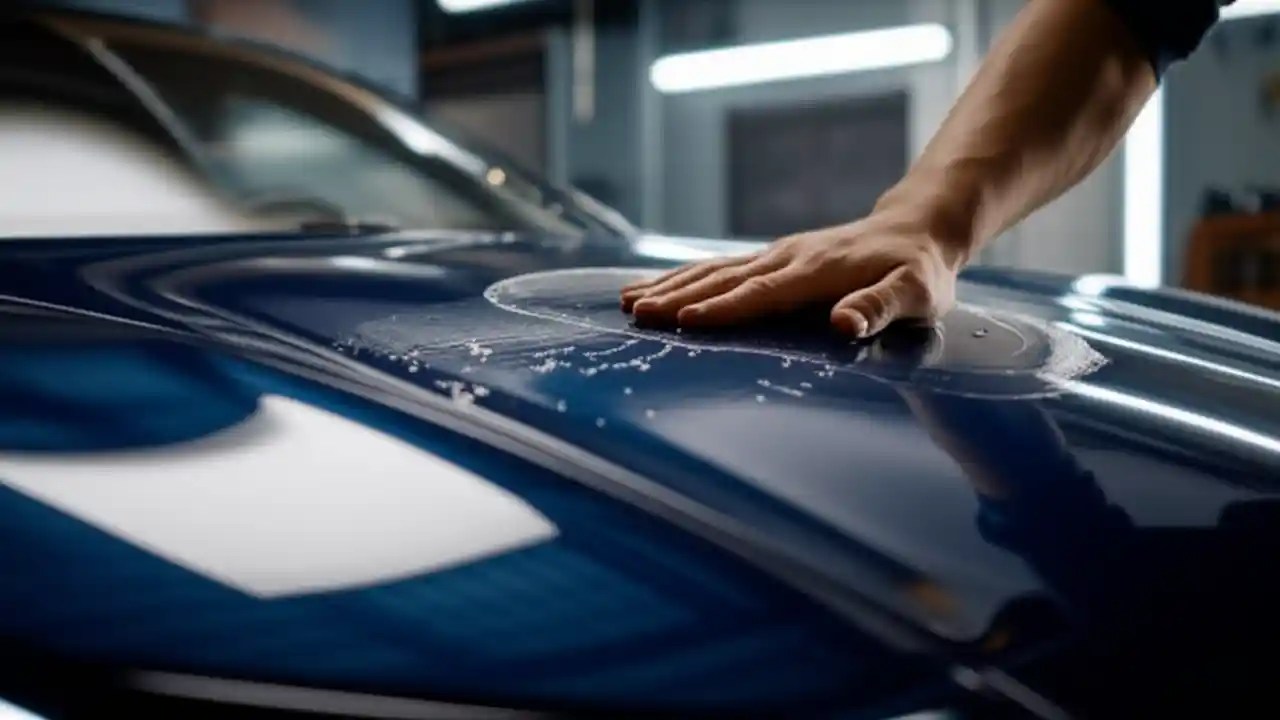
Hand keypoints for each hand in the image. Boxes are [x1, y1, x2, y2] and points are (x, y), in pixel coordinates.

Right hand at [620, 209, 968, 337]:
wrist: (917, 228)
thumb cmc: (918, 271)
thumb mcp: (916, 294)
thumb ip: (880, 307)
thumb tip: (843, 324)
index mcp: (818, 271)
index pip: (762, 293)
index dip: (724, 307)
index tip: (684, 321)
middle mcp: (787, 258)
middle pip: (724, 279)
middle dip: (678, 296)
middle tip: (636, 313)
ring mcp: (776, 254)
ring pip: (713, 269)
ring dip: (670, 285)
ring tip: (628, 301)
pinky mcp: (771, 258)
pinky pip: (719, 267)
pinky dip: (683, 276)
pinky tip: (655, 287)